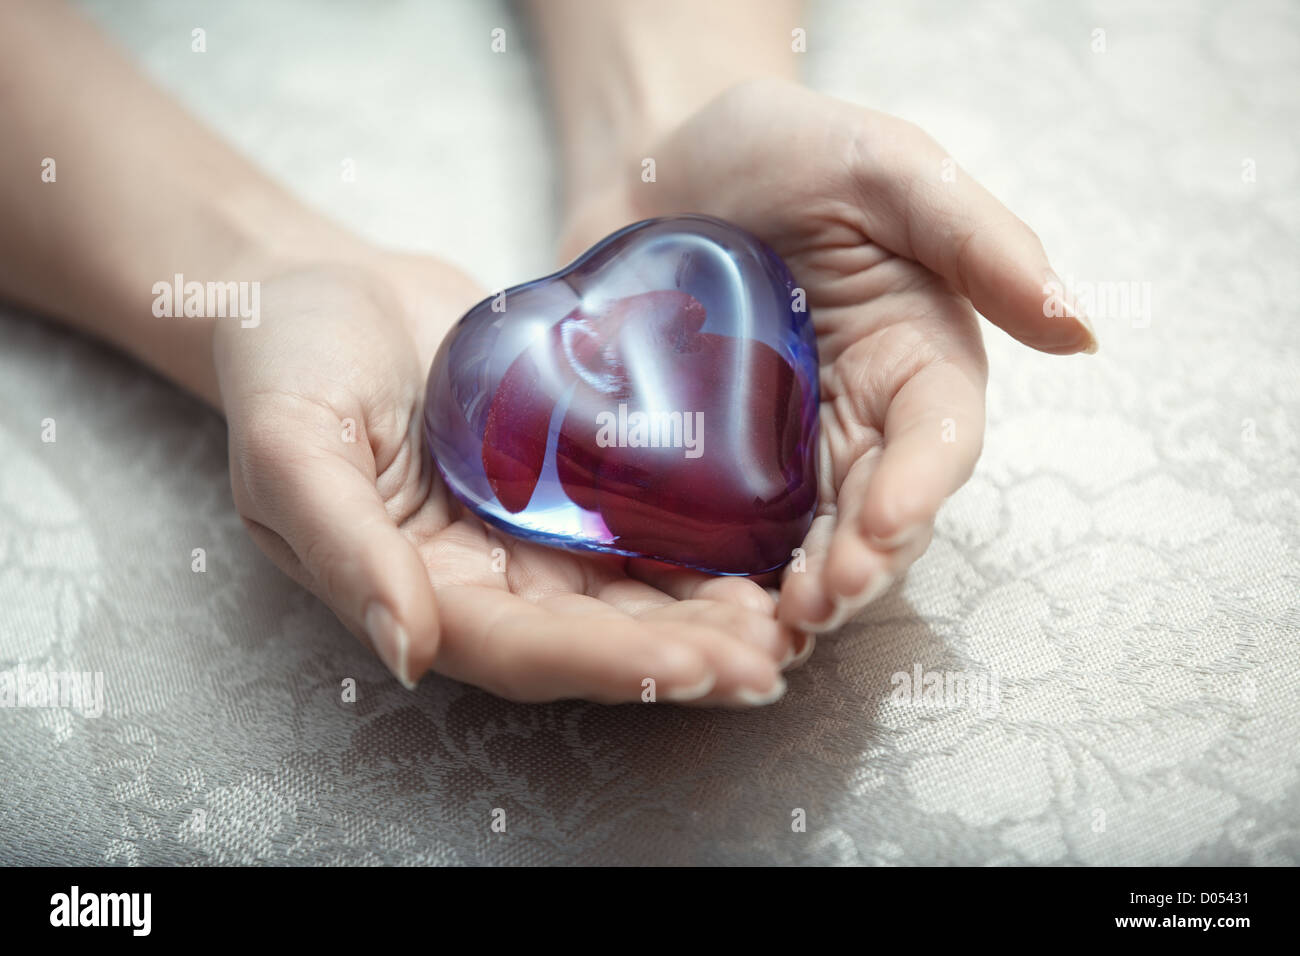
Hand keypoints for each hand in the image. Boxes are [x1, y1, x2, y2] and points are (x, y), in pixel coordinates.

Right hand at [213, 253, 798, 704]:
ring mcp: (533, 532)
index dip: (609, 666)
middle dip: (684, 654)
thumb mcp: (289, 450)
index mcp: (422, 591)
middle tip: (770, 659)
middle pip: (598, 638)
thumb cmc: (287, 364)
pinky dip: (702, 542)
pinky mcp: (570, 481)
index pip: (524, 651)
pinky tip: (766, 542)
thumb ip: (344, 548)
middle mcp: (489, 578)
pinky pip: (642, 521)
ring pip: (633, 592)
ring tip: (787, 616)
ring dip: (709, 613)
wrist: (322, 288)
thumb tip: (407, 652)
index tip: (695, 667)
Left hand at [561, 79, 1096, 634]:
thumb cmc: (779, 149)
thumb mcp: (883, 169)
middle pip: (876, 510)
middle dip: (856, 562)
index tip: (882, 530)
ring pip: (809, 538)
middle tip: (817, 603)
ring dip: (796, 588)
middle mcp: (861, 415)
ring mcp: (785, 447)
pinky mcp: (713, 462)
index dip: (916, 492)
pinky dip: (726, 575)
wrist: (661, 162)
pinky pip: (731, 531)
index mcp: (917, 356)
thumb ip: (978, 240)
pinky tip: (704, 605)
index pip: (937, 440)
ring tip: (769, 625)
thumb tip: (1081, 331)